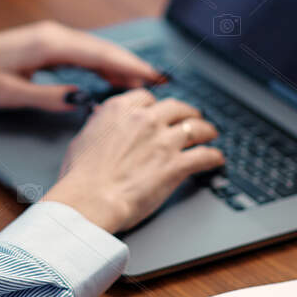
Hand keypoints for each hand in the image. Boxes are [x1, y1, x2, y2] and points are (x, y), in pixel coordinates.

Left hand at [0, 20, 161, 110]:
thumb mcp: (10, 95)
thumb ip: (48, 97)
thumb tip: (82, 101)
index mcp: (48, 45)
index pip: (97, 55)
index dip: (128, 66)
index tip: (153, 77)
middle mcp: (53, 35)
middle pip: (102, 49)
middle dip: (132, 65)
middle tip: (161, 82)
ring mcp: (51, 37)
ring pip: (94, 50)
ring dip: (119, 66)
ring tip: (145, 84)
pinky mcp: (47, 44)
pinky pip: (83, 52)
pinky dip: (102, 64)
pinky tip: (113, 79)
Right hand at [44, 89, 225, 231]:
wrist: (89, 199)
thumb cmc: (80, 176)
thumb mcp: (82, 138)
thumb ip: (99, 125)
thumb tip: (102, 121)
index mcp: (119, 110)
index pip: (146, 97)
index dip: (155, 105)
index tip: (159, 111)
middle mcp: (145, 120)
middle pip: (176, 107)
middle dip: (186, 112)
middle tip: (190, 118)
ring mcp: (163, 141)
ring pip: (196, 127)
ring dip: (205, 129)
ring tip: (210, 133)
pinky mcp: (176, 164)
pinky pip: (204, 155)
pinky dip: (213, 157)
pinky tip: (216, 159)